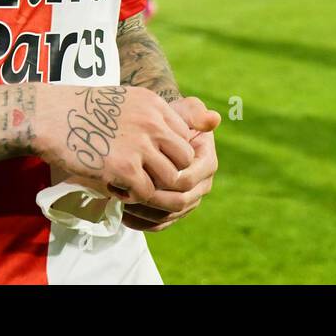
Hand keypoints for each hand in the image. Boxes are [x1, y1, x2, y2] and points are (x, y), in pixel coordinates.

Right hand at [32, 85, 195, 205]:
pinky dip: (133, 197)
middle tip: (149, 177)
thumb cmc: (83, 110)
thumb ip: (152, 116)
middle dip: (171, 172)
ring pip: (171, 179)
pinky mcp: (124, 168)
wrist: (50, 116)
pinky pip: (146, 193)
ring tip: (134, 185)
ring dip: (154, 187)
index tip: (154, 159)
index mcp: (154, 105)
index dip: (172, 153)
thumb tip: (174, 135)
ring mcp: (139, 146)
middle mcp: (152, 123)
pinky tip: (117, 189)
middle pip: (186, 159)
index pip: (186, 136)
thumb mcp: (126, 100)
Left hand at [123, 96, 219, 231]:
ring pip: (170, 215)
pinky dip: (142, 222)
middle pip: (180, 201)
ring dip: (145, 212)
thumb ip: (194, 112)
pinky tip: (124, 215)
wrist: (156, 134)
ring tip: (122, 202)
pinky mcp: (175, 211)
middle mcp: (202, 184)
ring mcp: (189, 200)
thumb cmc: (168, 120)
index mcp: (207, 162)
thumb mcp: (180, 111)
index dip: (166, 180)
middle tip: (128, 193)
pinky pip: (160, 224)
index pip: (188, 179)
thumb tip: (213, 119)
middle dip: (153, 200)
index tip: (141, 174)